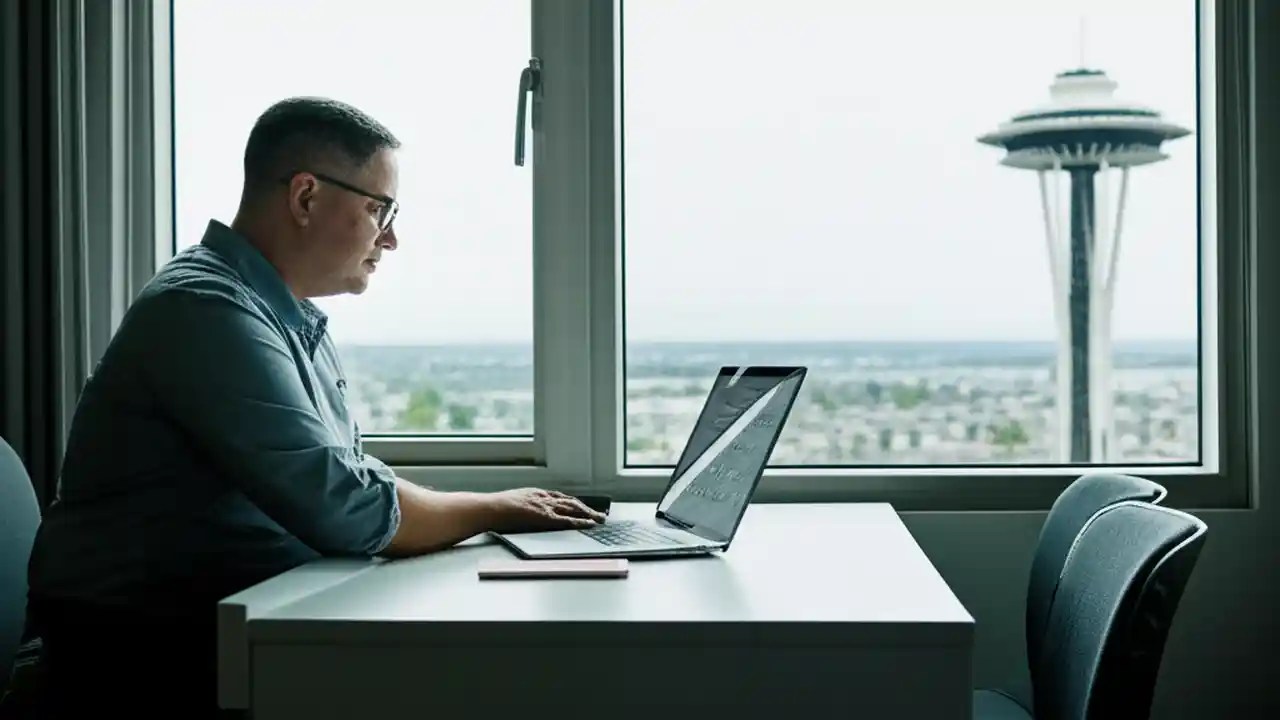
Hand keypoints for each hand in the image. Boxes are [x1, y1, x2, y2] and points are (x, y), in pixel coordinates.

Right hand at [486, 488, 606, 532]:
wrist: (488, 509)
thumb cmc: (493, 509)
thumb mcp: (510, 503)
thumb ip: (520, 506)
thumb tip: (521, 514)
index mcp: (534, 493)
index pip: (559, 497)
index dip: (573, 502)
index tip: (583, 506)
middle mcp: (543, 497)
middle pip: (570, 501)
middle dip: (586, 507)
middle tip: (599, 513)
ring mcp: (545, 506)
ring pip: (572, 508)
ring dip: (588, 514)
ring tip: (600, 519)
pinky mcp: (545, 517)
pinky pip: (567, 520)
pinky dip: (580, 522)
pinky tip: (589, 525)